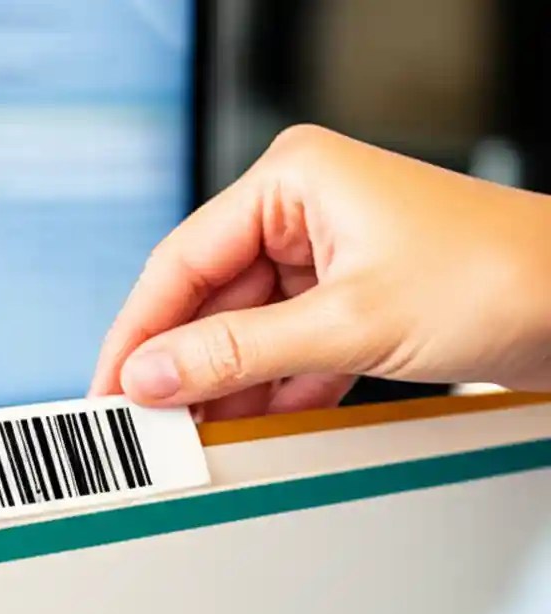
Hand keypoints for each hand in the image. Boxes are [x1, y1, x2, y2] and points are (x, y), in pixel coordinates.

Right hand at [89, 125, 550, 419]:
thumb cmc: (502, 276)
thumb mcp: (347, 323)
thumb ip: (238, 353)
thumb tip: (152, 374)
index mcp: (292, 179)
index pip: (182, 260)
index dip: (139, 329)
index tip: (110, 385)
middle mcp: (302, 209)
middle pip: (210, 297)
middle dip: (184, 363)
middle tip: (147, 421)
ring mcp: (328, 254)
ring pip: (246, 327)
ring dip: (225, 382)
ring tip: (192, 433)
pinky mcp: (352, 296)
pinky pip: (286, 344)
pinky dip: (270, 386)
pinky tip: (248, 425)